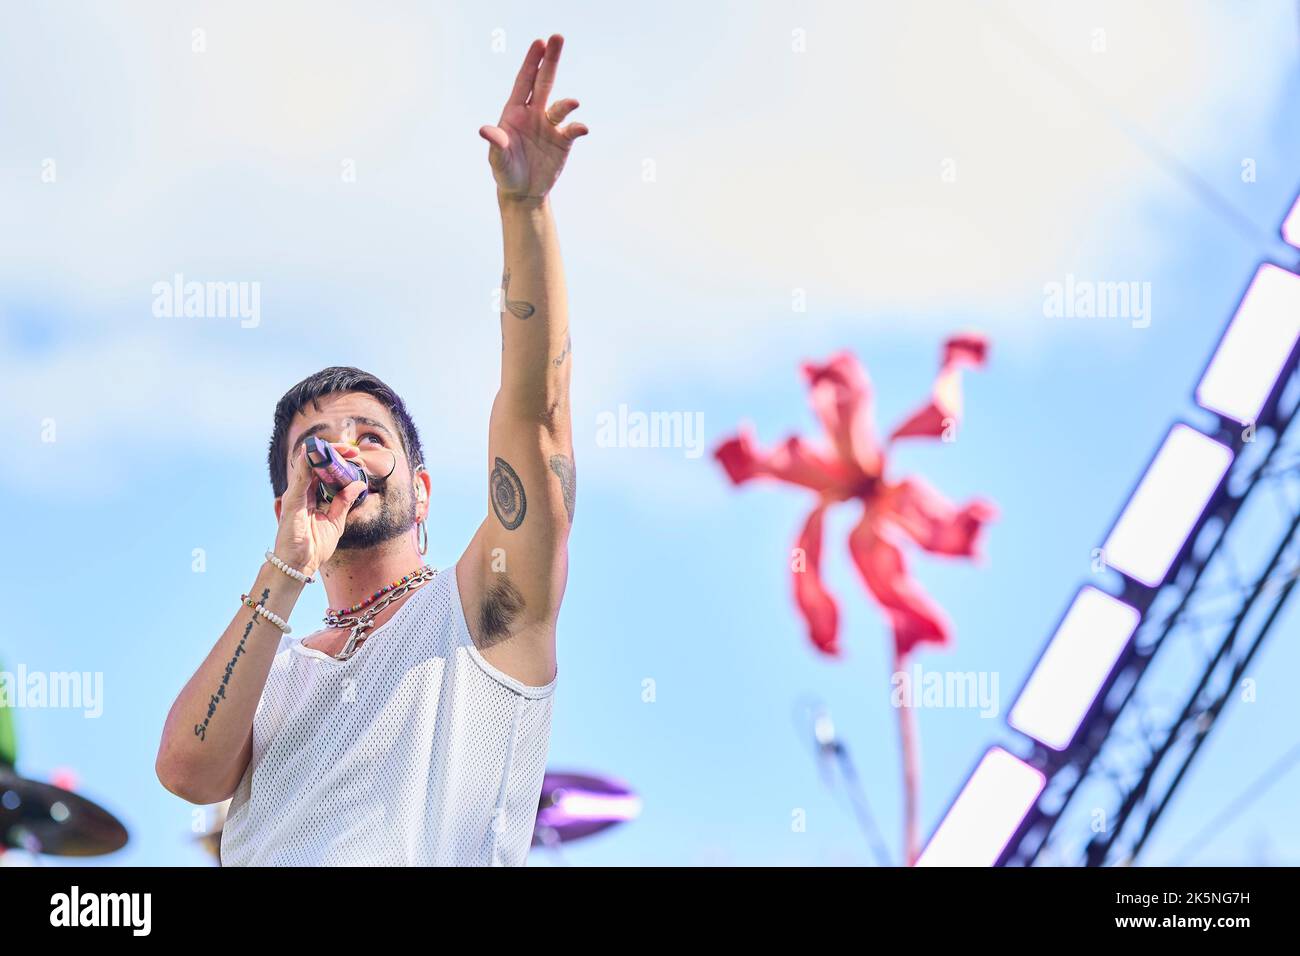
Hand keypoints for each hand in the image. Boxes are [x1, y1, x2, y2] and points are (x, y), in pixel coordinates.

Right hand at [272, 443, 366, 577]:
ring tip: (340, 447)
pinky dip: (307, 464)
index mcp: (311, 496)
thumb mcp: (336, 521)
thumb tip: (358, 483)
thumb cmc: (314, 546)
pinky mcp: (291, 502)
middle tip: (352, 449)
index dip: (337, 460)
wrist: (299, 565)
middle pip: (315, 464)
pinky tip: (314, 452)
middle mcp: (301, 492)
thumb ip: (344, 501)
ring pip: (307, 465)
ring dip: (323, 453)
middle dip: (333, 452)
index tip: (355, 455)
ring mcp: (295, 495)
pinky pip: (300, 478)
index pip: (323, 470)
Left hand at [479, 33, 588, 202]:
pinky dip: (577, 127)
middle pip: (544, 82)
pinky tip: (581, 128)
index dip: (531, 62)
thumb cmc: (506, 172)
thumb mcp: (497, 159)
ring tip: (572, 104)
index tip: (539, 43)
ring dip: (566, 104)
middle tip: (558, 37)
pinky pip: (572, 130)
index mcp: (515, 112)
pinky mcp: (563, 141)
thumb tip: (485, 130)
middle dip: (550, 61)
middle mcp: (534, 113)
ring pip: (559, 107)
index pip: (524, 81)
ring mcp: (550, 126)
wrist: (523, 192)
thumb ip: (495, 143)